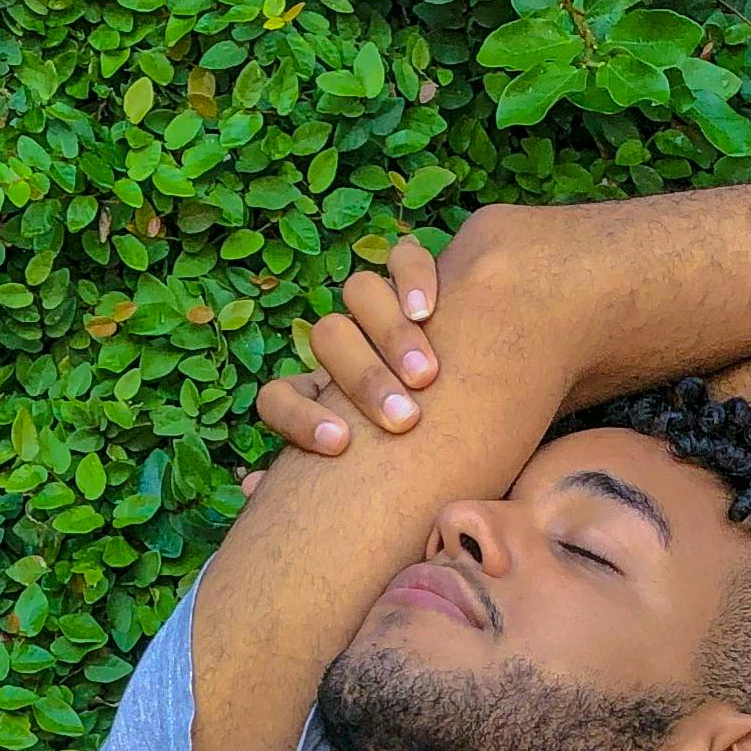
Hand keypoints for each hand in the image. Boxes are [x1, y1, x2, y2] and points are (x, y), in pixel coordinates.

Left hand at [239, 234, 442, 496]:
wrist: (496, 405)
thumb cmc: (443, 460)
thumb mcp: (400, 486)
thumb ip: (343, 494)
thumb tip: (255, 490)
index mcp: (327, 397)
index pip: (279, 397)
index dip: (298, 419)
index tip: (340, 445)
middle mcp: (347, 347)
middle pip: (330, 338)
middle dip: (364, 380)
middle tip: (404, 418)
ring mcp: (381, 308)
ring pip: (360, 293)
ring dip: (389, 334)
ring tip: (428, 375)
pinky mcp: (420, 279)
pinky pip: (405, 257)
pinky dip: (413, 277)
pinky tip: (430, 311)